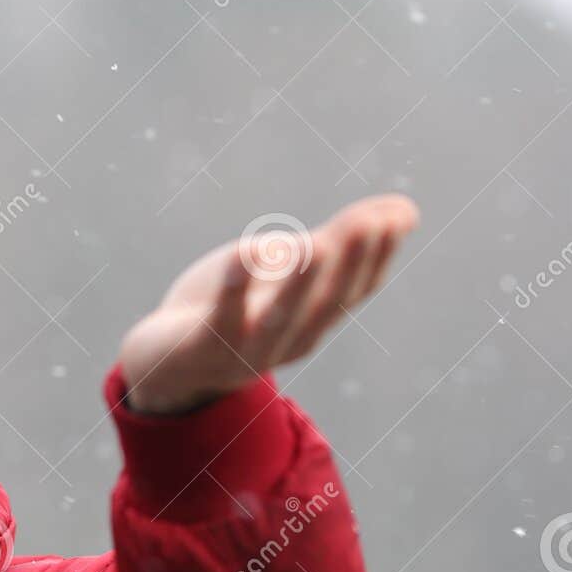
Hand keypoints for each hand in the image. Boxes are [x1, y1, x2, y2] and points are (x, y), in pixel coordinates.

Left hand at [119, 194, 418, 413]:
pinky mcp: (205, 347)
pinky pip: (223, 318)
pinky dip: (236, 288)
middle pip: (326, 302)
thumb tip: (406, 210)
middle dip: (350, 262)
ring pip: (282, 317)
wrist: (165, 361)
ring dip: (302, 281)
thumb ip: (336, 243)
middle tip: (370, 222)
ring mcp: (248, 348)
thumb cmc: (233, 306)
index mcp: (314, 318)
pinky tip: (246, 253)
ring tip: (318, 244)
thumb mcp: (289, 269)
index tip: (399, 216)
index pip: (356, 288)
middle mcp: (291, 339)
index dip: (379, 254)